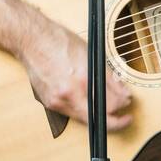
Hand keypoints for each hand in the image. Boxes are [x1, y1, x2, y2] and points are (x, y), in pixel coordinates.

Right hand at [19, 17, 133, 131]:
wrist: (33, 41)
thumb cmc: (62, 42)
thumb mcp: (93, 55)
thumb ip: (109, 77)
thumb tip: (124, 93)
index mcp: (84, 78)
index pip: (110, 103)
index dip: (123, 104)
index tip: (128, 103)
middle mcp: (70, 93)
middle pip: (99, 117)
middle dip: (115, 119)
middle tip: (124, 114)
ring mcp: (58, 101)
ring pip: (86, 119)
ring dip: (100, 115)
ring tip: (109, 107)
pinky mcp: (50, 104)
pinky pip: (73, 114)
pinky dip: (84, 110)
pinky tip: (90, 103)